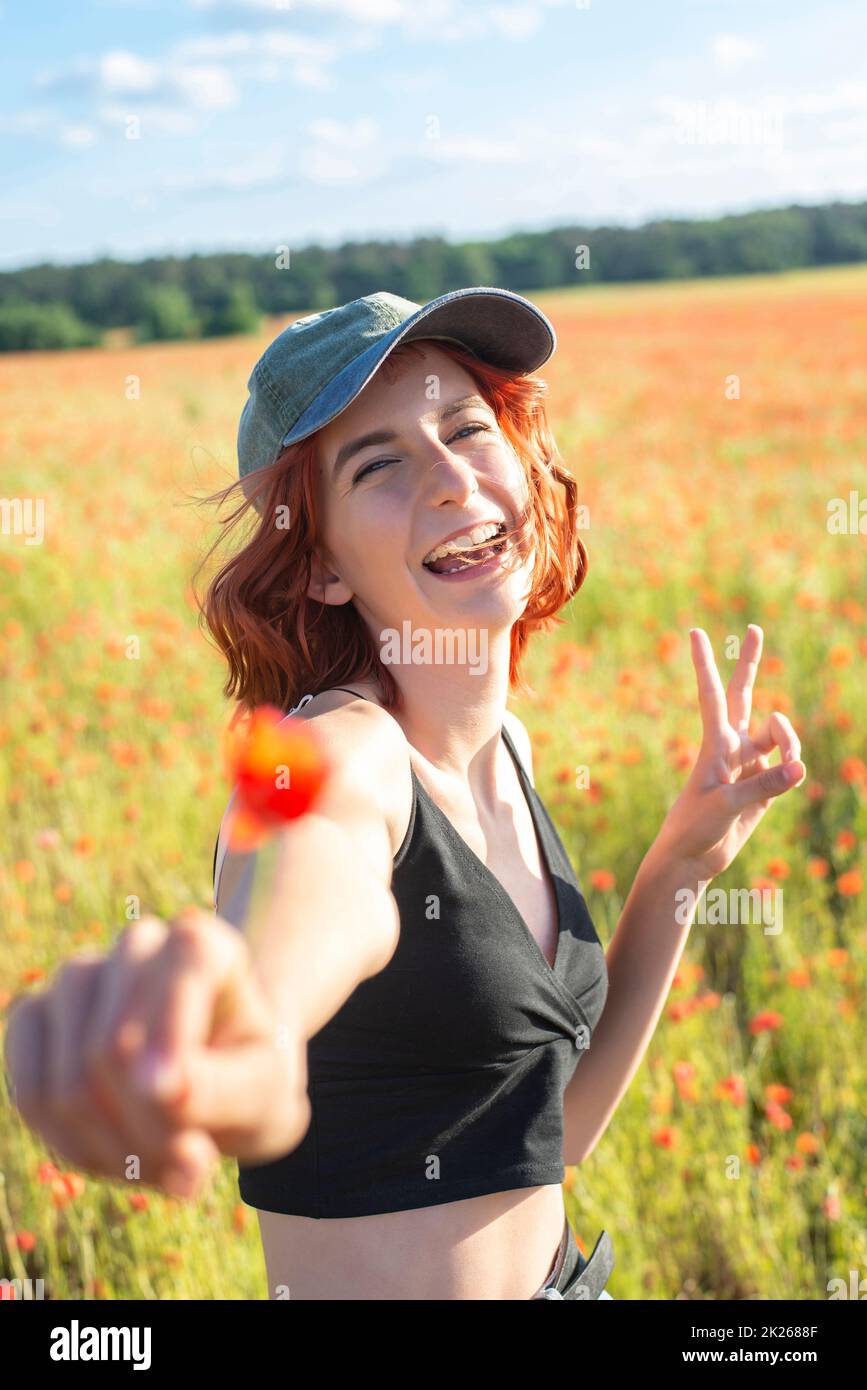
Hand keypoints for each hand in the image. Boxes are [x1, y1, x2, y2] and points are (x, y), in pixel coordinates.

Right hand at [2, 909, 311, 1199]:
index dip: (171, 1036)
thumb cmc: (248, 1080)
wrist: (218, 1084)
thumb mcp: (263, 1090)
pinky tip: (117, 1161)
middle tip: (193, 1167)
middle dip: (150, 1127)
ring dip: (113, 1149)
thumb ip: (218, 1089)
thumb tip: (157, 1091)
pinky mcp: (33, 1017)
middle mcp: (136, 947)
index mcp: (205, 945)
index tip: (176, 1105)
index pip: (182, 967)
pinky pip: (31, 1095)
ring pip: (67, 1081)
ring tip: (162, 1168)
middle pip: (113, 1047)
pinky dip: (71, 1145)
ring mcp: (78, 978)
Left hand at [651, 626, 805, 881]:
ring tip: (790, 770)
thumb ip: (765, 786)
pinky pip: (788, 767)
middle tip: (754, 628)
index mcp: (714, 744)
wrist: (693, 858)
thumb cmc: (695, 828)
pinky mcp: (762, 783)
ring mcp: (748, 763)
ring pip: (779, 734)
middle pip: (743, 694)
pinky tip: (791, 781)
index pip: (711, 694)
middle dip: (750, 662)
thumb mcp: (727, 806)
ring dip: (791, 744)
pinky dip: (793, 771)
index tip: (694, 631)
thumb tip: (801, 768)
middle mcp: (731, 746)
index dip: (704, 663)